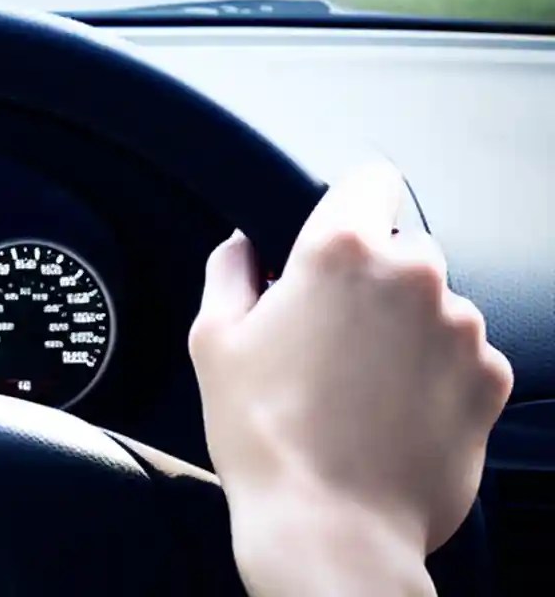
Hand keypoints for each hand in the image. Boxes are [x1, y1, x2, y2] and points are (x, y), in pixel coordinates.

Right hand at [189, 164, 511, 593]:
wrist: (329, 526)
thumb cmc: (267, 436)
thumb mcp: (214, 341)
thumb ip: (229, 272)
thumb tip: (241, 246)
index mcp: (340, 251)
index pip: (371, 179)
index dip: (351, 204)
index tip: (340, 233)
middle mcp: (413, 276)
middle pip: (404, 247)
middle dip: (374, 279)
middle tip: (332, 334)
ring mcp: (460, 327)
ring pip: (436, 303)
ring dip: (407, 328)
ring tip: (360, 384)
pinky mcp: (491, 378)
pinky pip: (464, 353)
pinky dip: (435, 372)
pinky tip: (392, 409)